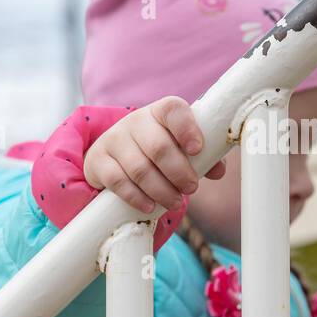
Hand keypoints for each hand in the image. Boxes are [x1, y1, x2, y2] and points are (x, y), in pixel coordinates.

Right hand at [82, 96, 226, 212]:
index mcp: (160, 112)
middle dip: (179, 172)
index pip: (173, 110)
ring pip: (139, 168)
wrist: (115, 156)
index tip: (197, 150)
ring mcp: (114, 139)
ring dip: (161, 190)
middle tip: (191, 188)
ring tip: (176, 202)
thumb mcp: (180, 148)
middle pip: (158, 147)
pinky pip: (118, 181)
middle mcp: (135, 121)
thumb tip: (218, 170)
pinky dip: (137, 197)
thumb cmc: (158, 152)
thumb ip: (203, 157)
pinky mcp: (98, 160)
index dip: (187, 128)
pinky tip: (150, 206)